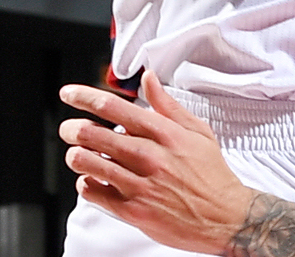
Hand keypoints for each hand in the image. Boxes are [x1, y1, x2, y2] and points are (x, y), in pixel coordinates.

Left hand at [59, 71, 256, 254]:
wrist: (227, 217)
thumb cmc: (211, 174)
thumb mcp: (196, 131)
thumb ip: (167, 104)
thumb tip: (148, 77)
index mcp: (163, 133)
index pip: (113, 107)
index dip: (84, 97)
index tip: (69, 94)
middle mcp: (149, 156)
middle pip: (94, 133)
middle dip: (72, 129)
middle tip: (67, 129)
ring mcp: (141, 185)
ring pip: (90, 163)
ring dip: (76, 156)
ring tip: (77, 155)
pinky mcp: (136, 212)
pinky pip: (96, 193)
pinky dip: (86, 184)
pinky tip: (91, 180)